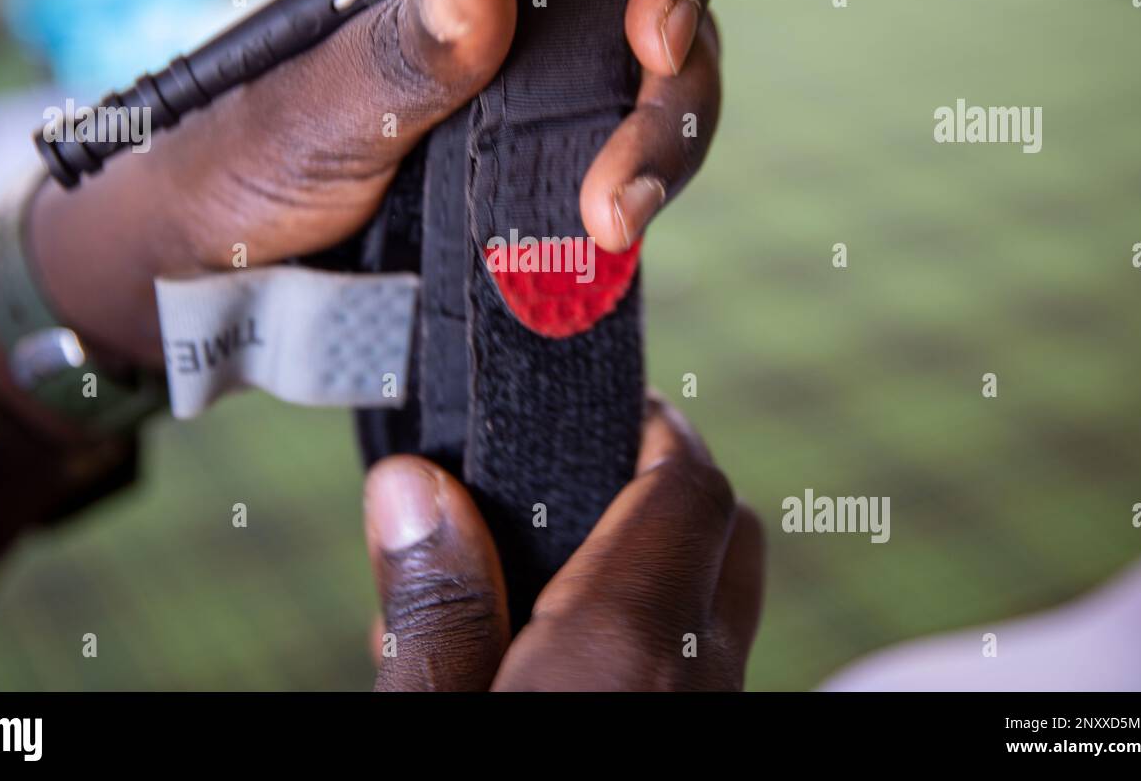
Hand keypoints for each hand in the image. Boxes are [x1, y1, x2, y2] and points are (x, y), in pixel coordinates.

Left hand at [27, 0, 719, 368]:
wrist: (212, 269)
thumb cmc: (237, 163)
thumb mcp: (311, 109)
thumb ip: (398, 52)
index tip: (653, 35)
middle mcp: (511, 15)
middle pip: (651, 14)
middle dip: (671, 88)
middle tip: (626, 182)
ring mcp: (531, 96)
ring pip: (650, 95)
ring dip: (662, 153)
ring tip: (614, 226)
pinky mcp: (538, 170)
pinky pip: (620, 166)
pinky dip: (637, 196)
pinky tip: (612, 238)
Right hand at [363, 396, 762, 690]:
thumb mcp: (432, 710)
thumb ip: (433, 606)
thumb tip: (413, 485)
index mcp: (627, 649)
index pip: (688, 487)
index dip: (655, 426)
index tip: (608, 402)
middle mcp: (699, 680)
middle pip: (727, 536)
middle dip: (669, 487)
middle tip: (582, 478)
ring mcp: (714, 716)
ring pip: (721, 607)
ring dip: (661, 566)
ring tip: (550, 577)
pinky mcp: (705, 738)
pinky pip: (701, 668)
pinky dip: (655, 635)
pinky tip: (561, 658)